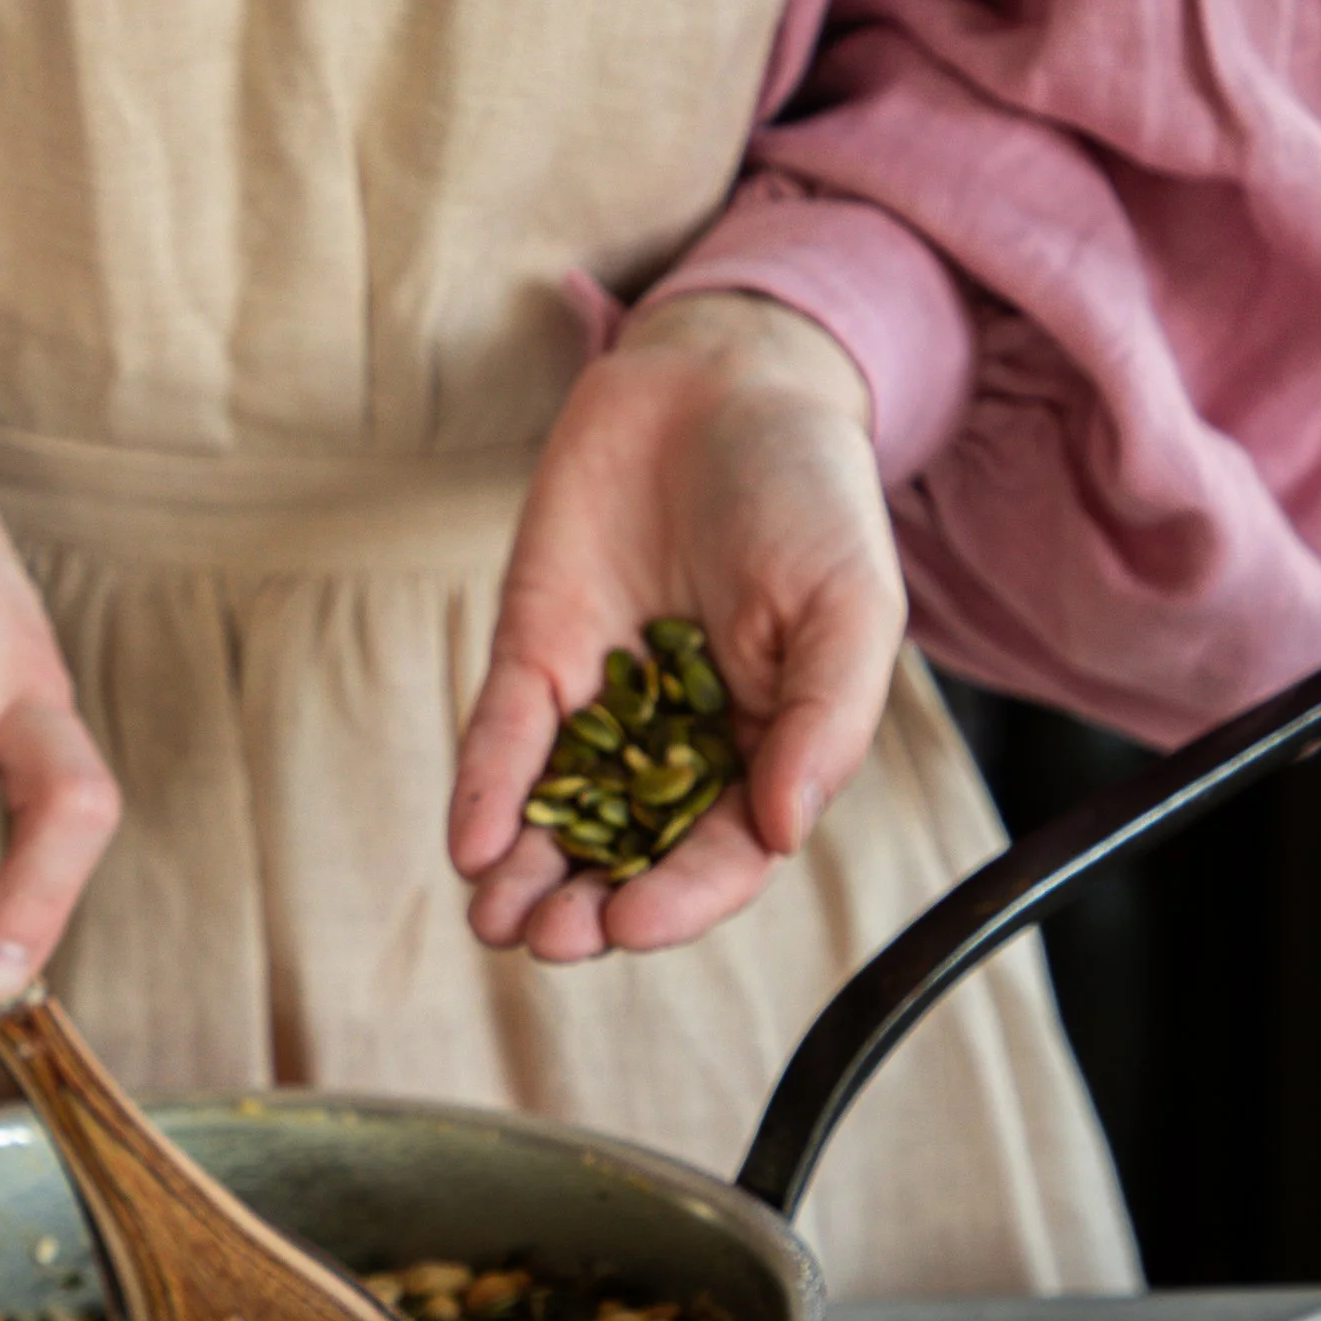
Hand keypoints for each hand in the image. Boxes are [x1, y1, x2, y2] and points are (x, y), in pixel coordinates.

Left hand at [449, 292, 905, 961]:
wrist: (721, 382)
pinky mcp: (534, 656)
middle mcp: (680, 744)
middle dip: (586, 906)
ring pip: (559, 817)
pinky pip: (505, 741)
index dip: (680, 899)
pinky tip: (471, 844)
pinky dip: (485, 793)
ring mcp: (600, 705)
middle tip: (549, 938)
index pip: (724, 853)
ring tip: (498, 917)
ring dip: (525, 875)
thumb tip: (785, 832)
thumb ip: (826, 720)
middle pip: (631, 855)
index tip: (633, 921)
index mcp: (768, 749)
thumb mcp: (849, 603)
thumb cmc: (808, 494)